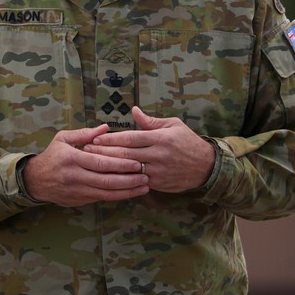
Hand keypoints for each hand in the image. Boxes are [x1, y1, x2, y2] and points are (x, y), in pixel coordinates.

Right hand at [23, 123, 148, 206]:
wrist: (35, 180)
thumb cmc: (52, 156)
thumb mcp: (63, 139)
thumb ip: (85, 134)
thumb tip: (105, 128)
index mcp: (71, 158)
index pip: (100, 163)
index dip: (120, 164)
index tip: (136, 162)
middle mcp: (75, 176)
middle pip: (107, 180)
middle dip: (129, 179)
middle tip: (146, 176)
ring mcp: (77, 190)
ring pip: (107, 193)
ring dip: (128, 191)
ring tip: (144, 187)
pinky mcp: (79, 200)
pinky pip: (102, 198)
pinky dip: (118, 196)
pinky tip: (130, 192)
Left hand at [83, 106, 214, 192]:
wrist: (207, 167)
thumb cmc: (187, 142)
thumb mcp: (173, 125)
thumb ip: (151, 121)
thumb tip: (134, 110)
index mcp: (161, 138)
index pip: (130, 138)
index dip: (111, 138)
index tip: (95, 137)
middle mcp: (159, 155)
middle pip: (126, 154)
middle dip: (104, 151)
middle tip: (87, 149)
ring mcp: (159, 171)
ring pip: (129, 169)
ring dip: (110, 166)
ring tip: (93, 162)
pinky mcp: (159, 184)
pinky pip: (137, 181)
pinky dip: (123, 178)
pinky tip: (109, 176)